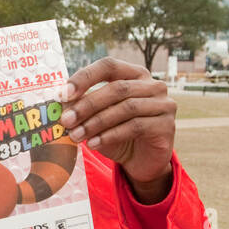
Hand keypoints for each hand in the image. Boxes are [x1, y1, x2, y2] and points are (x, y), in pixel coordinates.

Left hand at [59, 59, 175, 202]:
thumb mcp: (97, 119)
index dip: (85, 77)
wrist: (141, 162)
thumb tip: (61, 101)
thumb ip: (83, 107)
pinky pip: (135, 126)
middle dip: (87, 105)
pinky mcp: (167, 125)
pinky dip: (110, 135)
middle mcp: (152, 85)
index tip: (63, 94)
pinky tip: (93, 144)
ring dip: (96, 122)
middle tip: (66, 120)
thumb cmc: (117, 135)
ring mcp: (163, 103)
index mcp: (134, 74)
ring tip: (76, 135)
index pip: (108, 66)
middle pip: (117, 88)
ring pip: (125, 108)